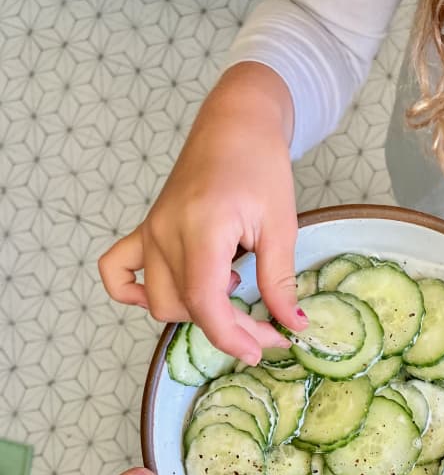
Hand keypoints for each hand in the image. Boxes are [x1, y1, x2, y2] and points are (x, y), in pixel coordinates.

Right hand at [98, 63, 303, 364]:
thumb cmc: (261, 166)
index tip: (260, 350)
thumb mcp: (282, 225)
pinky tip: (175, 293)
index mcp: (202, 228)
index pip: (203, 301)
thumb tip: (293, 325)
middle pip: (186, 306)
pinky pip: (118, 271)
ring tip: (232, 290)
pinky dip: (135, 293)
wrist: (235, 124)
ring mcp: (151, 231)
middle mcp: (166, 232)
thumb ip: (281, 281)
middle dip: (228, 327)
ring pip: (159, 299)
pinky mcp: (146, 229)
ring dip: (196, 312)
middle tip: (268, 325)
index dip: (230, 336)